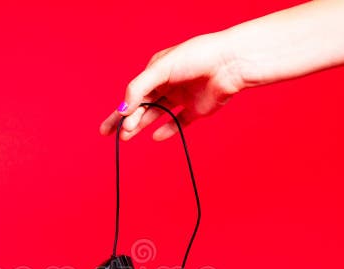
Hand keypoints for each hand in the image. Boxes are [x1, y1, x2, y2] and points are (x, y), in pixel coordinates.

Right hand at [99, 33, 246, 141]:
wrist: (229, 63)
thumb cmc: (196, 57)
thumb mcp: (160, 68)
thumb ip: (138, 88)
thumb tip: (122, 109)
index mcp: (157, 71)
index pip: (134, 93)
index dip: (122, 109)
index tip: (115, 123)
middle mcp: (168, 84)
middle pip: (142, 106)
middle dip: (128, 120)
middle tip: (119, 135)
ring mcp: (182, 97)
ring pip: (156, 114)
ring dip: (142, 125)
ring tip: (128, 137)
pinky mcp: (196, 110)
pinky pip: (178, 122)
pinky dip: (167, 130)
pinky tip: (156, 136)